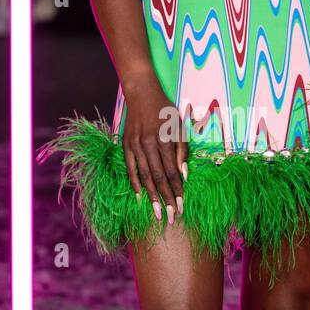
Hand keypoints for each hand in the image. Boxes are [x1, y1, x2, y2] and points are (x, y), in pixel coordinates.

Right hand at [121, 71, 186, 224]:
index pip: (173, 171)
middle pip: (159, 177)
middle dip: (166, 199)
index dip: (177, 190)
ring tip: (157, 213)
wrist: (141, 92)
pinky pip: (130, 168)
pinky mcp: (126, 145)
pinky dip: (135, 183)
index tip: (182, 205)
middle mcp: (149, 144)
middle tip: (171, 217)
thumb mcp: (179, 125)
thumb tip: (183, 174)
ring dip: (152, 196)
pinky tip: (140, 197)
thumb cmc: (164, 109)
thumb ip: (182, 149)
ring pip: (145, 176)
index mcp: (165, 139)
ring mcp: (135, 145)